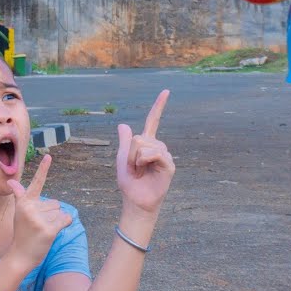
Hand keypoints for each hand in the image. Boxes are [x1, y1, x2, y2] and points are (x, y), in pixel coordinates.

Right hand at [7, 155, 72, 267]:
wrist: (20, 256)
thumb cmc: (22, 233)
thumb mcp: (19, 213)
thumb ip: (21, 196)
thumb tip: (12, 182)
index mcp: (25, 202)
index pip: (36, 183)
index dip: (43, 169)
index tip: (49, 156)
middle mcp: (31, 208)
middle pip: (55, 203)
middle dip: (51, 214)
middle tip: (37, 226)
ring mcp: (39, 219)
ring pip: (60, 212)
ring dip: (56, 222)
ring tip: (42, 230)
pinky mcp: (48, 230)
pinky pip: (65, 220)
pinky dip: (64, 224)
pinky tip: (54, 232)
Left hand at [116, 90, 175, 216]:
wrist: (135, 200)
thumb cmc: (129, 182)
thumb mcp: (122, 159)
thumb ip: (124, 142)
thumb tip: (123, 125)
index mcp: (147, 143)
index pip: (153, 120)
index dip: (159, 105)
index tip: (166, 91)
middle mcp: (158, 146)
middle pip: (138, 137)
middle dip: (129, 153)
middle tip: (134, 167)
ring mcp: (164, 155)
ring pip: (143, 144)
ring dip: (135, 159)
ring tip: (139, 171)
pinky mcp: (169, 164)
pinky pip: (153, 153)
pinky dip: (143, 161)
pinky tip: (146, 171)